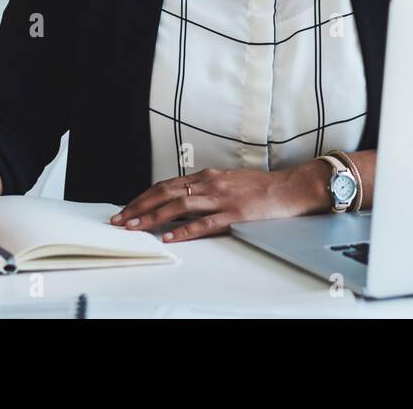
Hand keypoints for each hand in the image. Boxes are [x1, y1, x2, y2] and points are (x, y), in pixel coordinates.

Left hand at [108, 164, 326, 242]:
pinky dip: (184, 230)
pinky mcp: (235, 214)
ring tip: (135, 227)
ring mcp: (222, 198)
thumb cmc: (261, 188)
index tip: (127, 208)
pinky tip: (169, 236)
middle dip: (139, 206)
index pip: (167, 184)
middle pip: (165, 192)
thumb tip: (182, 199)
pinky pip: (204, 223)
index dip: (144, 196)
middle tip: (120, 219)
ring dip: (153, 216)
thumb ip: (206, 189)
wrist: (291, 188)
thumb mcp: (228, 182)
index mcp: (208, 176)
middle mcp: (210, 183)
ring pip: (178, 205)